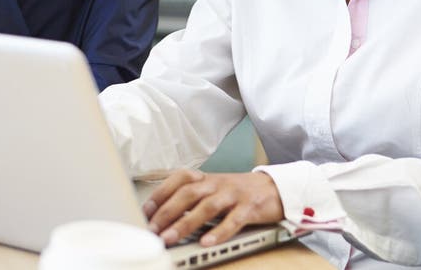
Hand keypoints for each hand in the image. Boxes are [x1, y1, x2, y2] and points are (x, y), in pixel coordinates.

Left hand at [143, 169, 283, 246]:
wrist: (274, 187)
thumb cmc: (238, 191)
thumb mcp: (213, 189)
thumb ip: (192, 199)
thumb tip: (163, 217)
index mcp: (206, 179)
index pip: (178, 180)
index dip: (160, 194)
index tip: (145, 211)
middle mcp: (217, 184)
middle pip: (187, 194)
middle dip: (167, 212)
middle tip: (153, 229)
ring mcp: (233, 195)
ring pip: (206, 207)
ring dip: (186, 224)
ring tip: (171, 238)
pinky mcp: (250, 208)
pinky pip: (233, 221)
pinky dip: (219, 232)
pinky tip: (206, 242)